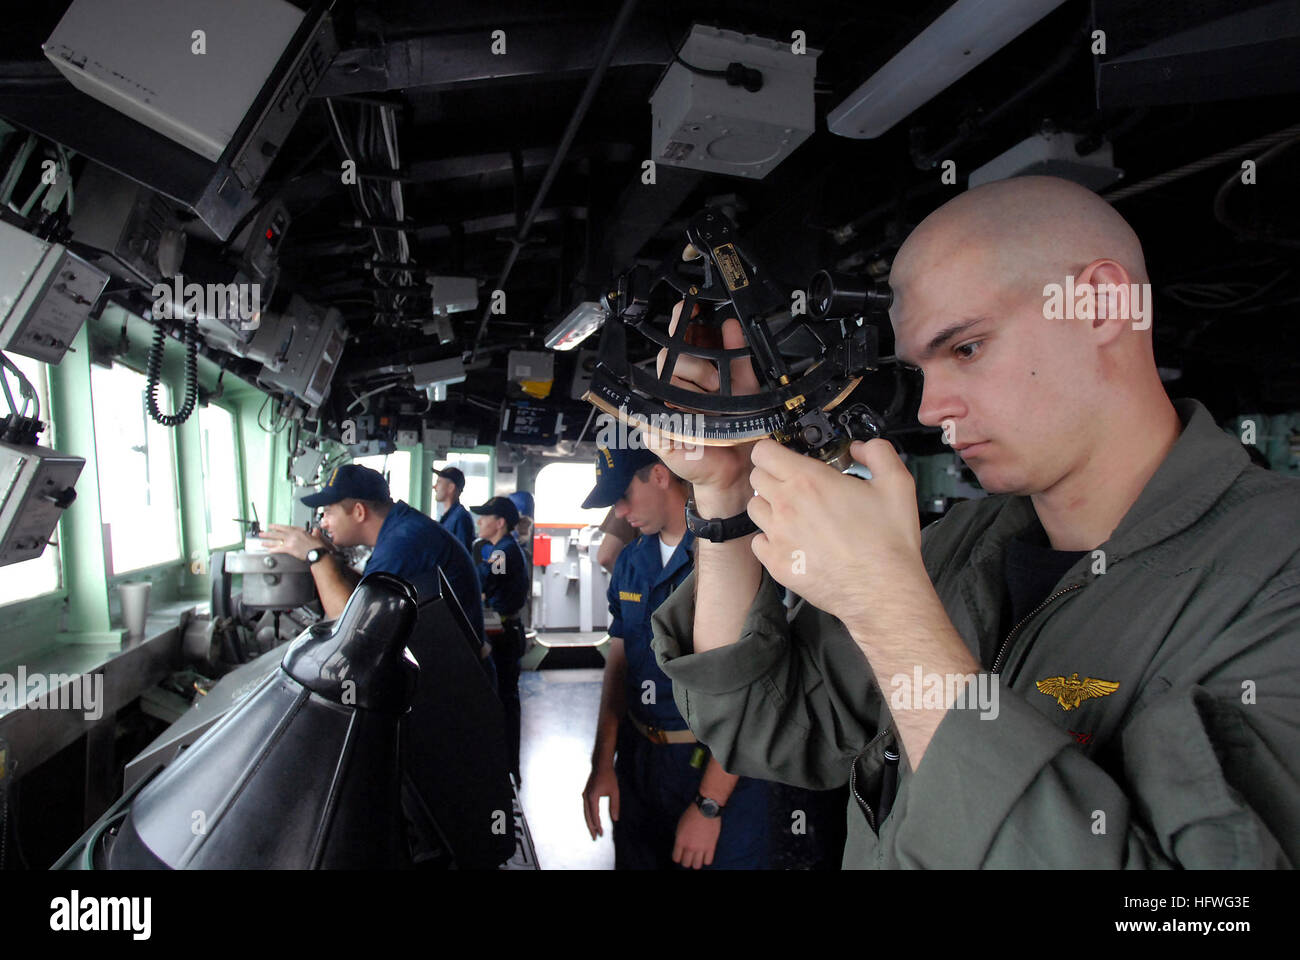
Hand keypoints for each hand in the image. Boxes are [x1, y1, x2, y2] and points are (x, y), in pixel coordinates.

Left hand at [259, 524, 326, 561]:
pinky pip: (279, 549)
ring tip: (262, 542)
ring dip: (268, 541)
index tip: (272, 526)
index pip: (285, 527)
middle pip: (278, 533)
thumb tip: (315, 531)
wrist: (317, 552)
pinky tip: (269, 550)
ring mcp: (290, 541)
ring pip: (276, 540)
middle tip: (262, 533)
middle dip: (268, 533)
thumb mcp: (315, 536)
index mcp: (298, 530)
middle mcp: (293, 534)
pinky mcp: (289, 549)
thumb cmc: (317, 545)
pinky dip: (273, 550)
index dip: (277, 527)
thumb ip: (313, 533)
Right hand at [582, 763, 619, 839]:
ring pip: (585, 813)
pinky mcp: (586, 794)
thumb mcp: (615, 791)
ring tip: (593, 832)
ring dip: (589, 823)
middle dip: (591, 827)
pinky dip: (588, 816)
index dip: (598, 825)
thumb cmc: (609, 777)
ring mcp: (585, 795)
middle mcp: (586, 797)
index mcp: (592, 797)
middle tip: (595, 838)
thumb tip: (615, 819)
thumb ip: (615, 805)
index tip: (601, 833)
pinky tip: (592, 820)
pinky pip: (586, 808)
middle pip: (587, 816)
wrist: (601, 765)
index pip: (595, 815)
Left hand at [645, 302, 759, 512]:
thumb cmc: (699, 466)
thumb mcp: (671, 453)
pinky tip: (730, 326)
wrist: (734, 479)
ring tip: (719, 366)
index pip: (666, 368)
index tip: (678, 353)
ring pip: (709, 353)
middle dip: (696, 366)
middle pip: (687, 356)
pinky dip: (734, 341)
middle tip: (711, 388)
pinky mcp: (743, 387)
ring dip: (712, 350)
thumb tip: (646, 418)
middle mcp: (694, 389)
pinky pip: (738, 361)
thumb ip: (658, 435)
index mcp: (674, 400)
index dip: (672, 359)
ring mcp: (719, 385)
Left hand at [673, 803, 721, 868]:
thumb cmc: (692, 814)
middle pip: (686, 864)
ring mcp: (701, 848)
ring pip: (697, 866)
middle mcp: (690, 846)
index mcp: (680, 841)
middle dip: (687, 861)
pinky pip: (708, 861)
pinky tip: (705, 854)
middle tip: (689, 856)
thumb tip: (681, 847)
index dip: (678, 857)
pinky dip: (706, 860)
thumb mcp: (680, 826)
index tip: (681, 855)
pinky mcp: (711, 847)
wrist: (706, 809)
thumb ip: (680, 838)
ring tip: (697, 857)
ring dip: (696, 863)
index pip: (676, 858)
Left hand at [747, 437, 929, 632]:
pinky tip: (793, 541)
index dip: (773, 450)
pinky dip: (770, 539)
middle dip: (773, 476)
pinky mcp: (776, 563)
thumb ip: (877, 453)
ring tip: (795, 514)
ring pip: (755, 508)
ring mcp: (777, 536)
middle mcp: (786, 505)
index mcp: (809, 481)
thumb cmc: (888, 541)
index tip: (784, 457)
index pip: (763, 452)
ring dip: (770, 506)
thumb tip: (860, 447)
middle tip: (796, 486)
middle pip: (757, 477)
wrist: (883, 591)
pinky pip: (758, 542)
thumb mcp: (897, 483)